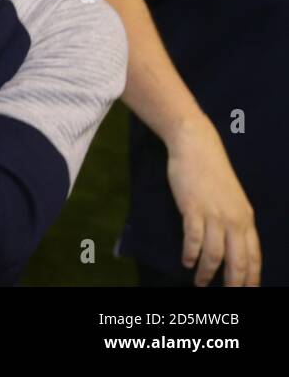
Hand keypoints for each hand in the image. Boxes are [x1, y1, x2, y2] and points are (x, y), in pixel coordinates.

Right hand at [167, 119, 260, 285]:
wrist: (197, 147)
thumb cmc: (211, 171)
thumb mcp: (231, 198)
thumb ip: (233, 220)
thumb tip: (232, 243)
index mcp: (246, 218)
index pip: (254, 255)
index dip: (252, 277)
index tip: (248, 290)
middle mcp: (234, 219)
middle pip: (238, 260)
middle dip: (233, 282)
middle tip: (227, 295)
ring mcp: (214, 214)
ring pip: (216, 254)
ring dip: (207, 273)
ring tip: (200, 283)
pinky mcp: (193, 208)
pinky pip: (195, 239)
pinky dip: (191, 254)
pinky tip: (187, 261)